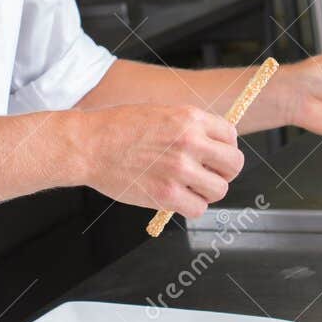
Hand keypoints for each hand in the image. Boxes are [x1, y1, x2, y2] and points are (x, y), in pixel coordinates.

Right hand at [72, 103, 243, 217]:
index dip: (223, 148)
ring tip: (189, 188)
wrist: (88, 146)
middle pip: (233, 165)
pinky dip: (190, 207)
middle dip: (223, 171)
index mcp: (189, 118)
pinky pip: (198, 209)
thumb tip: (213, 143)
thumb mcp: (161, 112)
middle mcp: (189, 142)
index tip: (212, 155)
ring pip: (219, 190)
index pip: (230, 137)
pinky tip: (177, 199)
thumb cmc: (118, 128)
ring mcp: (179, 170)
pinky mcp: (166, 195)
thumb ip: (189, 126)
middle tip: (207, 174)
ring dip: (207, 191)